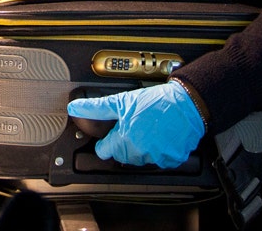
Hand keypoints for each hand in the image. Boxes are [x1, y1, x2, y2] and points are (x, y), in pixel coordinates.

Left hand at [66, 80, 204, 167]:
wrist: (186, 103)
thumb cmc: (156, 101)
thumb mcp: (122, 101)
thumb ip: (96, 108)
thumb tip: (75, 108)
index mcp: (125, 138)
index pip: (104, 151)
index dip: (105, 142)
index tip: (110, 136)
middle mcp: (140, 151)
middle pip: (122, 155)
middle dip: (124, 143)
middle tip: (132, 127)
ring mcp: (157, 157)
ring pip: (139, 159)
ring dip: (140, 148)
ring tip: (147, 130)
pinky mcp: (171, 159)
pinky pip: (158, 161)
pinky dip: (158, 152)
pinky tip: (159, 137)